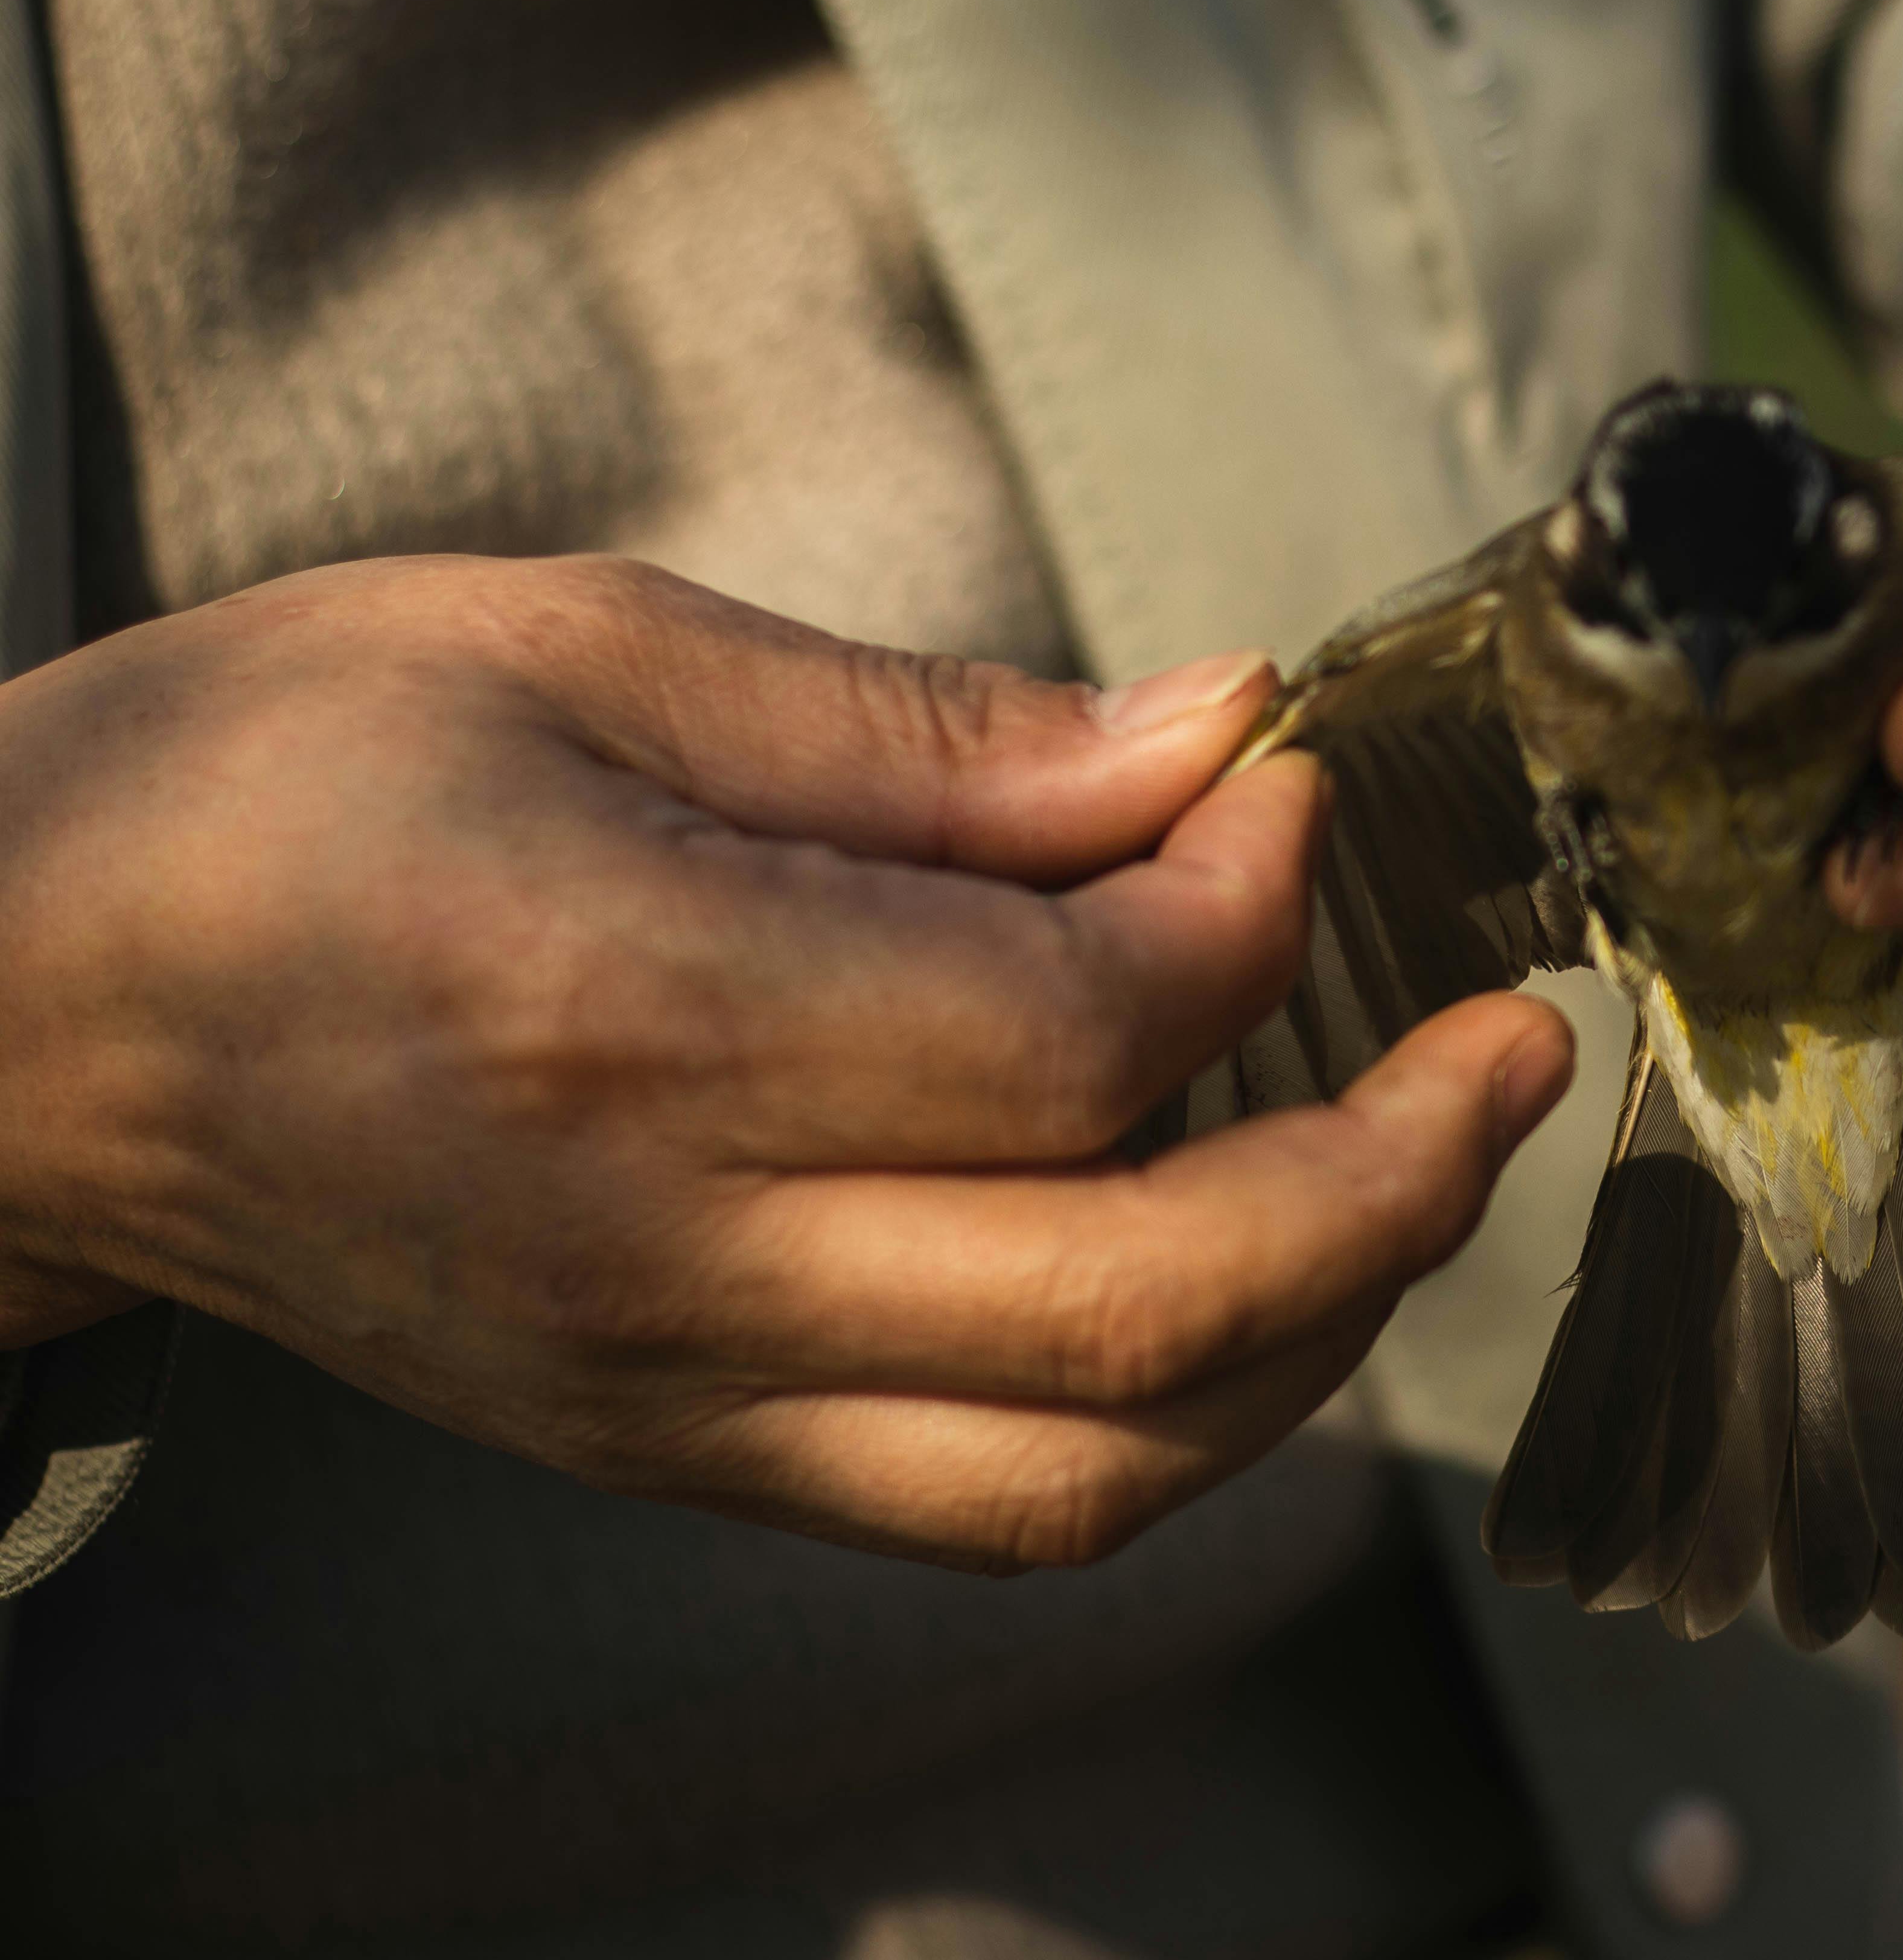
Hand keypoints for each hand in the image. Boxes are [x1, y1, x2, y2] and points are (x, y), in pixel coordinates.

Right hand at [0, 557, 1573, 1568]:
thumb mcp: (566, 644)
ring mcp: (679, 1391)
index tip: (1294, 796)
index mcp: (637, 1011)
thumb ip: (924, 731)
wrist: (22, 1015)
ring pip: (1107, 1461)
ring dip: (1328, 1322)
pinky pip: (1001, 1500)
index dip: (1253, 915)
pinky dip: (1183, 1409)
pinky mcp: (680, 1448)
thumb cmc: (265, 783)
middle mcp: (674, 1253)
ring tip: (1423, 1158)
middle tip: (1512, 1041)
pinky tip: (1255, 1270)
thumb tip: (1212, 739)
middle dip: (1398, 1176)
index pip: (1078, 1039)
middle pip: (1148, 1303)